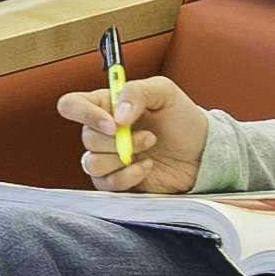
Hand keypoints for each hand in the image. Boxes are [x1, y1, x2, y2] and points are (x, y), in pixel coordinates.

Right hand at [62, 74, 209, 194]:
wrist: (202, 154)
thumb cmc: (184, 120)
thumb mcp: (166, 92)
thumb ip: (137, 92)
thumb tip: (117, 115)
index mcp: (106, 105)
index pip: (72, 105)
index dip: (84, 114)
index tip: (113, 123)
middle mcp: (103, 131)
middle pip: (86, 137)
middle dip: (118, 140)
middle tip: (148, 136)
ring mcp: (108, 157)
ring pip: (92, 163)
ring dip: (123, 158)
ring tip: (150, 149)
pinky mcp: (117, 180)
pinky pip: (106, 184)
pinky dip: (128, 177)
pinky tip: (148, 167)